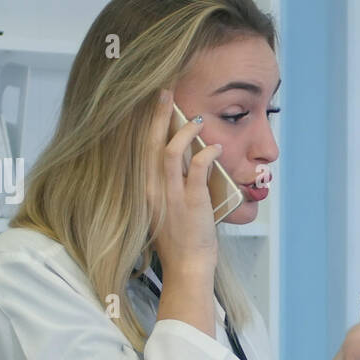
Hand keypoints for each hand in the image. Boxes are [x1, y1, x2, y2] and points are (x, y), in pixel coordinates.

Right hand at [145, 87, 223, 270]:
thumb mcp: (166, 209)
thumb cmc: (180, 241)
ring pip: (171, 151)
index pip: (142, 148)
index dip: (146, 124)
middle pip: (150, 143)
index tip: (152, 104)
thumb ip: (170, 185)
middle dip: (157, 115)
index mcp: (146, 189)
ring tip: (197, 119)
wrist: (186, 267)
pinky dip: (207, 154)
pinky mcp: (192, 202)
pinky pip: (197, 170)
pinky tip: (216, 148)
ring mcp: (172, 195)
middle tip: (164, 92)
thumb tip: (188, 162)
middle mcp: (154, 189)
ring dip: (185, 131)